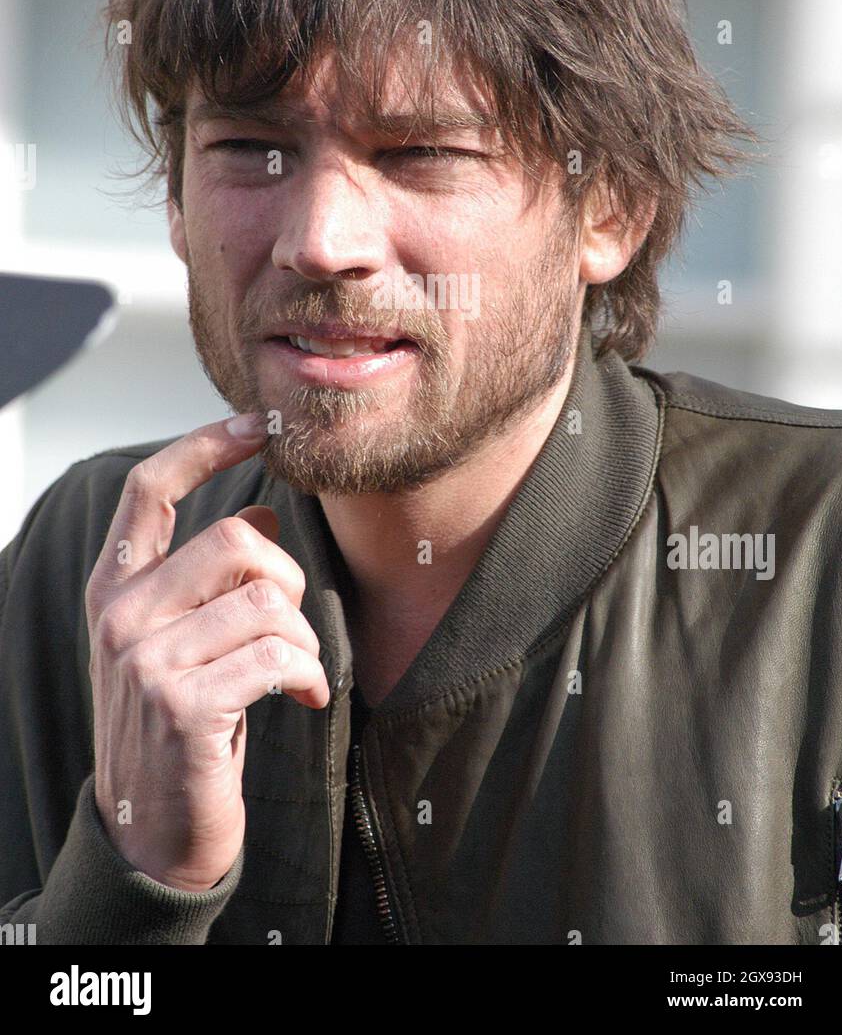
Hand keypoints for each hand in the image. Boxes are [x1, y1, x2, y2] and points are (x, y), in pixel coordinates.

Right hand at [85, 414, 328, 890]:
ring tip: (296, 671)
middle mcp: (120, 616)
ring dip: (305, 638)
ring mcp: (146, 660)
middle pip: (235, 536)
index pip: (148, 489)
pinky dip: (309, 675)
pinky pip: (279, 654)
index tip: (254, 425)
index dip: (204, 444)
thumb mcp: (177, 642)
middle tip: (292, 625)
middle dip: (289, 574)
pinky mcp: (183, 705)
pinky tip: (303, 698)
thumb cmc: (179, 727)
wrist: (150, 835)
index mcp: (114, 589)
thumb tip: (261, 509)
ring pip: (270, 599)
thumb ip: (206, 579)